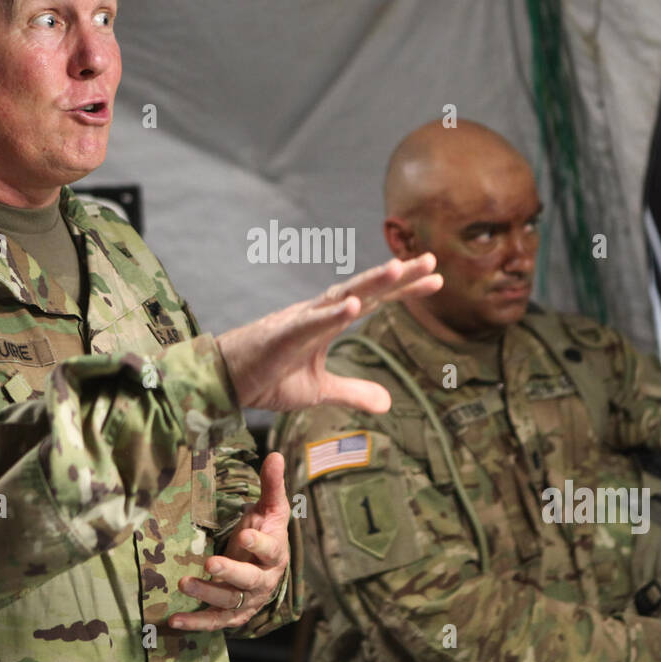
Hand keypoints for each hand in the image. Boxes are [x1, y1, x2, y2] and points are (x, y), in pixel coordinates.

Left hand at [170, 452, 289, 630]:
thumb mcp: (271, 507)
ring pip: (229, 602)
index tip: (244, 535)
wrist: (266, 567)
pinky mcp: (232, 613)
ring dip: (207, 594)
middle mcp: (264, 580)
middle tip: (210, 562)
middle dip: (230, 572)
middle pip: (249, 581)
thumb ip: (271, 484)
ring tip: (184, 583)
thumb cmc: (266, 531)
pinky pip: (214, 621)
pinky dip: (195, 623)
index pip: (270, 550)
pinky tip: (174, 620)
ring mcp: (247, 600)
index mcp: (275, 553)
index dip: (258, 545)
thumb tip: (275, 454)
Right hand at [216, 253, 441, 411]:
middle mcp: (318, 314)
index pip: (374, 300)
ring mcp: (299, 321)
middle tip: (431, 260)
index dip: (404, 290)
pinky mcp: (281, 336)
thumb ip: (353, 391)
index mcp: (329, 323)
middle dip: (397, 276)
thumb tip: (388, 402)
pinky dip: (331, 314)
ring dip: (369, 284)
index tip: (437, 279)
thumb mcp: (320, 390)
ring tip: (397, 270)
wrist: (223, 381)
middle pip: (365, 290)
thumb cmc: (267, 377)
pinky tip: (355, 306)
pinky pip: (309, 323)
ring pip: (339, 297)